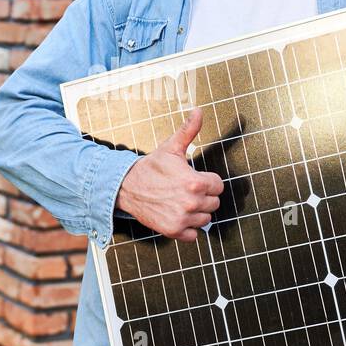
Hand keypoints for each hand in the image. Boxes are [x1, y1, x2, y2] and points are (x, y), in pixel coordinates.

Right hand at [115, 107, 224, 240]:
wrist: (126, 186)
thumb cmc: (151, 167)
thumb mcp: (171, 148)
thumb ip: (189, 130)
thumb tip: (199, 110)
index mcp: (195, 182)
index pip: (218, 186)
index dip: (207, 181)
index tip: (195, 179)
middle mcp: (191, 202)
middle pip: (214, 203)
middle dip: (203, 197)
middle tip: (186, 190)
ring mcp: (183, 218)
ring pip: (205, 219)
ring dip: (197, 213)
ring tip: (181, 202)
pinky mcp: (173, 231)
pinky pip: (193, 235)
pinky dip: (188, 228)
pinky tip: (178, 215)